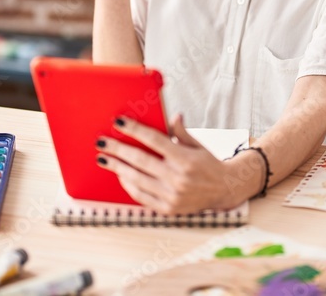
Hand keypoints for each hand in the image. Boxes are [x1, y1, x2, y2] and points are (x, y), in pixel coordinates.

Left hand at [96, 114, 237, 214]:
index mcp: (185, 158)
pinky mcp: (168, 209)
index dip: (134, 130)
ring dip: (117, 168)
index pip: (154, 140)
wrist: (224, 190)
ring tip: (103, 160)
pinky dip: (128, 185)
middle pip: (140, 160)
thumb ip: (181, 132)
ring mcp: (172, 195)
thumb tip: (173, 115)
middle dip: (117, 150)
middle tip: (101, 142)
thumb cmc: (208, 163)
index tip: (118, 123)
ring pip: (136, 179)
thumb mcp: (198, 144)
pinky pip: (141, 196)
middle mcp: (177, 178)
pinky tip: (120, 175)